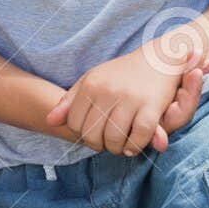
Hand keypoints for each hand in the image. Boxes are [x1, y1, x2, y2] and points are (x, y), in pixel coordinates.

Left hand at [47, 47, 200, 154]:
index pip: (74, 123)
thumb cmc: (121, 74)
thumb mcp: (91, 80)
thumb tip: (50, 121)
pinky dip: (135, 146)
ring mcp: (130, 99)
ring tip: (119, 147)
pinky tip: (133, 146)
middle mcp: (108, 91)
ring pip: (114, 138)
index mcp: (91, 85)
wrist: (158, 59)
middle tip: (106, 144)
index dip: (82, 135)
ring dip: (116, 149)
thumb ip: (70, 101)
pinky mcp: (151, 106)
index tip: (93, 134)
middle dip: (98, 145)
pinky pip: (139, 136)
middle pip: (92, 134)